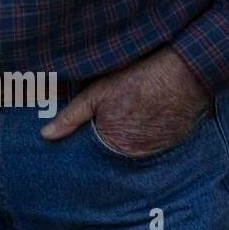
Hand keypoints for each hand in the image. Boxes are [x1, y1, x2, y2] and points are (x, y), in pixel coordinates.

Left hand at [40, 46, 212, 155]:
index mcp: (114, 147)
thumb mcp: (96, 95)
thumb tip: (45, 136)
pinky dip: (144, 134)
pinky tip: (141, 117)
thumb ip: (70, 118)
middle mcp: (136, 156)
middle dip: (103, 142)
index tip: (79, 136)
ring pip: (132, 149)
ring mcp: (157, 151)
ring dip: (126, 138)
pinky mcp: (172, 143)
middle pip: (112, 153)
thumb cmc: (136, 80)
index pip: (91, 155)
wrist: (183, 73)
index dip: (83, 144)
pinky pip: (151, 144)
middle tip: (104, 122)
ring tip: (124, 117)